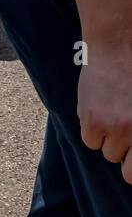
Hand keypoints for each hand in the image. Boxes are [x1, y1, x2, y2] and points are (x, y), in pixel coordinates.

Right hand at [78, 40, 131, 183]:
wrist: (119, 46)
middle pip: (128, 170)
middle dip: (126, 159)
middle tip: (124, 140)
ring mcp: (115, 127)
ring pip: (107, 152)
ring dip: (108, 140)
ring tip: (112, 118)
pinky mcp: (92, 118)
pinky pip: (89, 139)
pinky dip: (91, 130)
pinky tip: (98, 112)